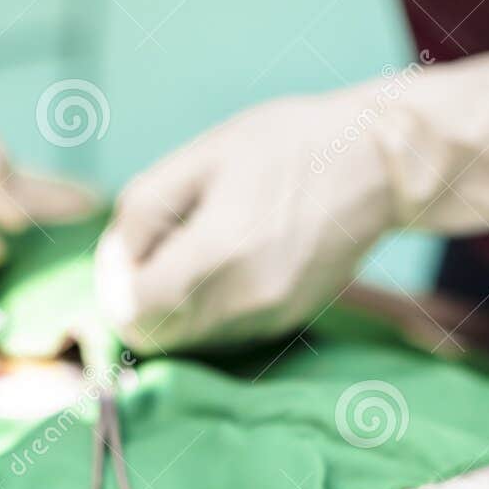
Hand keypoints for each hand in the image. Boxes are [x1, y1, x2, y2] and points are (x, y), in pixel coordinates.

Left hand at [95, 49, 488, 353]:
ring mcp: (266, 319)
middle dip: (136, 301)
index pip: (132, 311)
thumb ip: (145, 211)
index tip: (123, 251)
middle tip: (148, 253)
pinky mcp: (283, 324)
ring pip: (186, 342)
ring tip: (190, 250)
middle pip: (155, 337)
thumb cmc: (286, 146)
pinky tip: (222, 262)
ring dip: (169, 308)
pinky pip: (220, 334)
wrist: (376, 166)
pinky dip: (203, 310)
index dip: (113, 285)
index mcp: (217, 253)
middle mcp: (242, 300)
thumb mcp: (201, 157)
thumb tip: (119, 259)